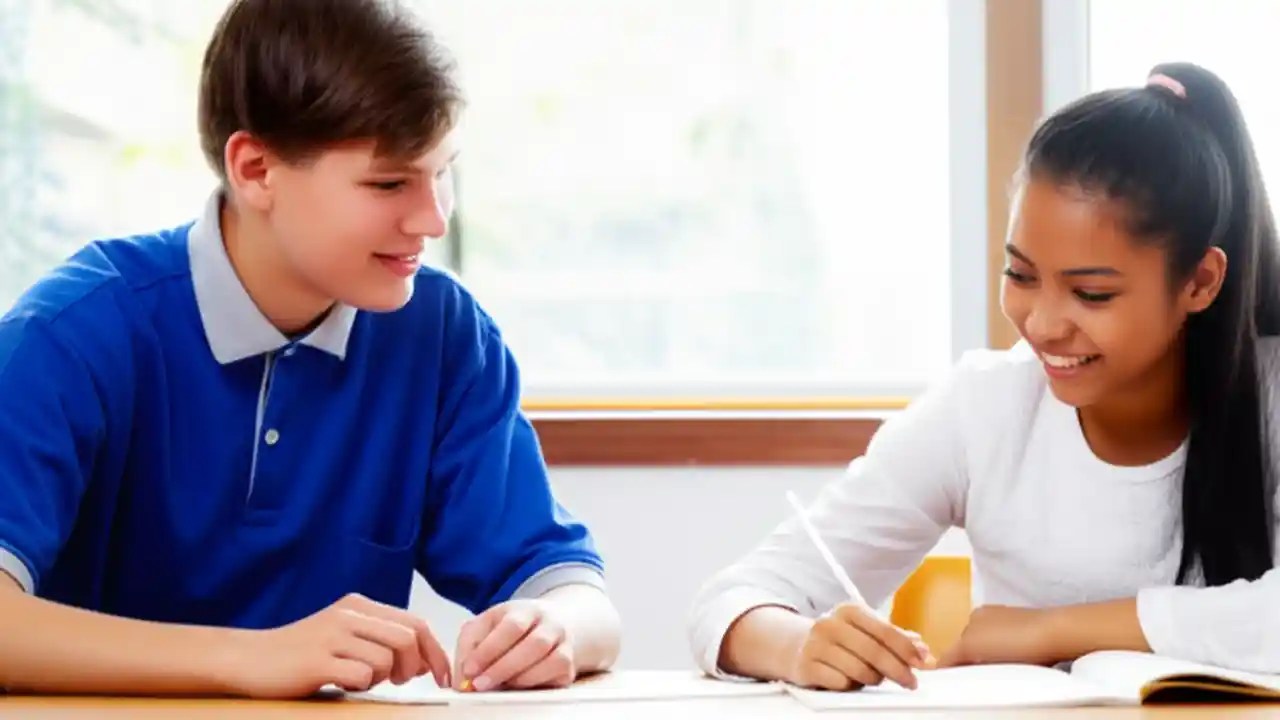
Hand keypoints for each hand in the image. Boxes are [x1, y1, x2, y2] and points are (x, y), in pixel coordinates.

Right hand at [222, 593, 450, 698]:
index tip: (443, 676)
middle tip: (399, 682)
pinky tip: (344, 684)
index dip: (436, 652)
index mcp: (359, 606)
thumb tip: (424, 660)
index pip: (416, 623)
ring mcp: (332, 636)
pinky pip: (361, 676)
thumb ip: (380, 640)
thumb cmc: (301, 653)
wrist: (248, 658)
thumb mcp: (344, 635)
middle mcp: (349, 615)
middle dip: (414, 666)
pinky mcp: (317, 661)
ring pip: (387, 659)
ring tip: (360, 680)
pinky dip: (361, 686)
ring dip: (382, 678)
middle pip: (409, 638)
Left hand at [453, 599, 574, 691]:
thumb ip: (470, 646)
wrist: (550, 625)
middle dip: (503, 668)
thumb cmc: (512, 629)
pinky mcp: (569, 666)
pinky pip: (557, 676)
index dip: (490, 649)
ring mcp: (564, 644)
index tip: (470, 669)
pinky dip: (534, 683)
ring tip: (496, 686)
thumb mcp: (486, 626)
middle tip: (479, 685)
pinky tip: (516, 685)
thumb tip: (462, 678)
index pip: (511, 626)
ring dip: (519, 678)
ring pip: (550, 661)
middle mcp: (550, 624)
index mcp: (526, 609)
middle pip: (534, 645)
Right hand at [788, 602, 934, 690]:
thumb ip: (894, 638)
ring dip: (873, 679)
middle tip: (910, 682)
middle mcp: (831, 624)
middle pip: (874, 652)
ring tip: (872, 677)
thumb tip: (923, 649)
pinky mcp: (807, 666)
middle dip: (898, 670)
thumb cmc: (838, 639)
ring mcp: (816, 645)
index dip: (907, 649)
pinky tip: (848, 680)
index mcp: (849, 611)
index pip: (885, 630)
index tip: (924, 662)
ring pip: (859, 670)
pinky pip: (841, 683)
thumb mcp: (865, 631)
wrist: (794, 645)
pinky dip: (850, 685)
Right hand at [938, 605, 1061, 667]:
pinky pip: (1011, 648)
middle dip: (973, 661)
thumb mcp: (972, 646)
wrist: (1057, 634)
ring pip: (992, 647)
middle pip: (973, 645)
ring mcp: (1012, 621)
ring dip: (991, 660)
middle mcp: (990, 615)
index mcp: (974, 616)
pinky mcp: (1031, 630)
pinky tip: (1017, 664)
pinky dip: (1008, 657)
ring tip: (999, 673)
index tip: (957, 679)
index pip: (956, 644)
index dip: (954, 663)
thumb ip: (952, 655)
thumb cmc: (1013, 639)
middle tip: (979, 678)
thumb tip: (937, 665)